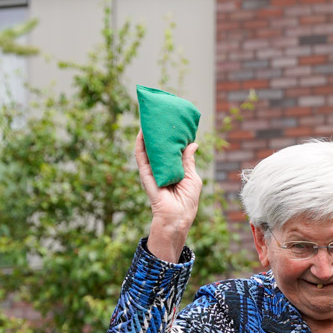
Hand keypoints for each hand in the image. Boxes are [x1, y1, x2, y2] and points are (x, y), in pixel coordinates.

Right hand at [136, 132, 201, 262]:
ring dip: (147, 134)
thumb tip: (192, 143)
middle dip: (158, 132)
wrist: (177, 216)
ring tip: (148, 119)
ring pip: (147, 149)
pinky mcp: (146, 175)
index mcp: (173, 168)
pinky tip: (142, 133)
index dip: (172, 136)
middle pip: (158, 146)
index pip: (171, 148)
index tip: (174, 121)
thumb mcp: (192, 176)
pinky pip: (141, 158)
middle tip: (159, 115)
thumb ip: (188, 160)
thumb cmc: (187, 200)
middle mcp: (161, 167)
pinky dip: (140, 145)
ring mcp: (152, 170)